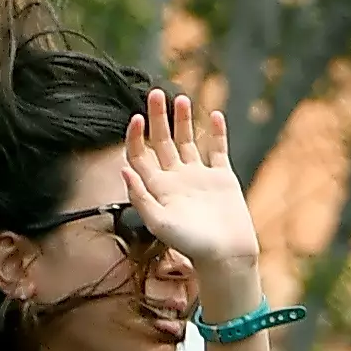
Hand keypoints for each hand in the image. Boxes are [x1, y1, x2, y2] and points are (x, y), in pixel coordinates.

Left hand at [122, 93, 260, 274]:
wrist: (227, 256)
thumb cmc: (192, 245)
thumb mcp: (160, 223)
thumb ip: (140, 197)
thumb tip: (123, 167)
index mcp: (158, 188)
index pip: (141, 155)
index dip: (136, 136)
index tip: (137, 117)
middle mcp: (176, 179)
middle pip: (162, 142)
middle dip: (157, 118)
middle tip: (155, 93)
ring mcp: (199, 177)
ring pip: (187, 141)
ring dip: (183, 120)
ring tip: (181, 99)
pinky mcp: (222, 178)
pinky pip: (217, 150)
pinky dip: (217, 132)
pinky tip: (215, 115)